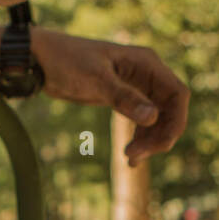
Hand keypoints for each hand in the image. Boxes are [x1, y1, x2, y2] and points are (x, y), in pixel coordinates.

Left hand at [31, 29, 189, 165]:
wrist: (40, 60)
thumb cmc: (67, 61)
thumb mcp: (96, 80)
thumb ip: (124, 98)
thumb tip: (152, 117)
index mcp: (146, 63)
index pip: (177, 94)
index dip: (176, 121)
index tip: (161, 144)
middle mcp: (146, 74)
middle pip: (170, 110)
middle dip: (159, 135)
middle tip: (136, 155)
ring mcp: (135, 87)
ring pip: (157, 119)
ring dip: (149, 141)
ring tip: (130, 159)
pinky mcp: (122, 98)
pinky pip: (141, 122)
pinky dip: (139, 139)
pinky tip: (130, 159)